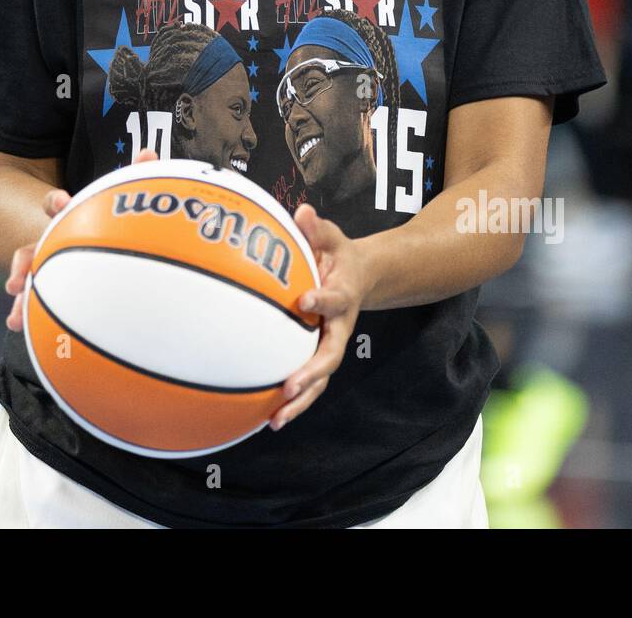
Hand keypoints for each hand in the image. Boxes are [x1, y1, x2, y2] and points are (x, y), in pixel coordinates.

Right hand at [4, 149, 158, 332]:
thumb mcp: (118, 198)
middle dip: (24, 263)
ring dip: (21, 294)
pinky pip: (36, 298)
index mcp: (68, 217)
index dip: (55, 202)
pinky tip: (18, 324)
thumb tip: (148, 153)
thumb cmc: (108, 216)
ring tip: (15, 313)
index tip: (61, 202)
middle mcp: (52, 239)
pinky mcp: (50, 286)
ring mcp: (47, 264)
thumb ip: (134, 176)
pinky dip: (25, 311)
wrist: (87, 232)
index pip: (55, 206)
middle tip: (18, 278)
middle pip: (32, 249)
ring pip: (30, 278)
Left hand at [269, 203, 371, 431]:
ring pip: (320, 379)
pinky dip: (293, 401)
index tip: (304, 299)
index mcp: (343, 294)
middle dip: (311, 373)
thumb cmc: (337, 253)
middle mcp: (339, 326)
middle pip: (330, 355)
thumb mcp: (331, 236)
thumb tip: (302, 211)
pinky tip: (269, 417)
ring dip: (301, 400)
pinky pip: (309, 382)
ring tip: (275, 420)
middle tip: (290, 386)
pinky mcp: (319, 355)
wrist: (362, 276)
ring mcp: (330, 344)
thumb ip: (317, 227)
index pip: (335, 298)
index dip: (322, 299)